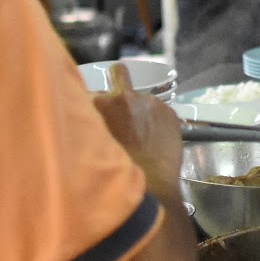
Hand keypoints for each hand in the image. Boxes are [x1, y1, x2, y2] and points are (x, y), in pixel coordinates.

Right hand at [92, 62, 182, 200]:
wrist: (149, 186)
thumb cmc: (114, 170)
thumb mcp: (90, 144)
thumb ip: (91, 124)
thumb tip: (90, 120)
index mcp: (99, 103)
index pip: (92, 89)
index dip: (96, 100)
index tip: (99, 107)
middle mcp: (125, 96)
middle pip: (119, 74)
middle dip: (119, 86)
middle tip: (121, 107)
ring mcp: (150, 102)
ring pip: (142, 98)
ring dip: (140, 110)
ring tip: (141, 135)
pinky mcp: (170, 112)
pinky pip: (160, 111)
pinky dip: (157, 121)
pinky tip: (154, 140)